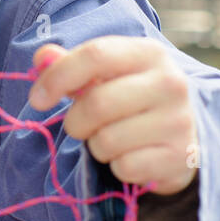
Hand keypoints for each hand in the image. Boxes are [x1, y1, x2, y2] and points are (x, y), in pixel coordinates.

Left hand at [28, 37, 197, 196]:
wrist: (182, 135)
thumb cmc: (130, 98)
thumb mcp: (104, 74)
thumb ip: (69, 64)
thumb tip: (42, 56)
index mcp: (149, 53)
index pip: (94, 55)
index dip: (57, 77)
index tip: (37, 99)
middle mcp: (170, 83)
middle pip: (96, 103)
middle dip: (75, 121)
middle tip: (80, 125)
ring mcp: (179, 121)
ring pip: (107, 140)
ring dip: (96, 145)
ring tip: (111, 137)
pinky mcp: (181, 157)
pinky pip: (124, 167)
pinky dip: (117, 166)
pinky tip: (131, 155)